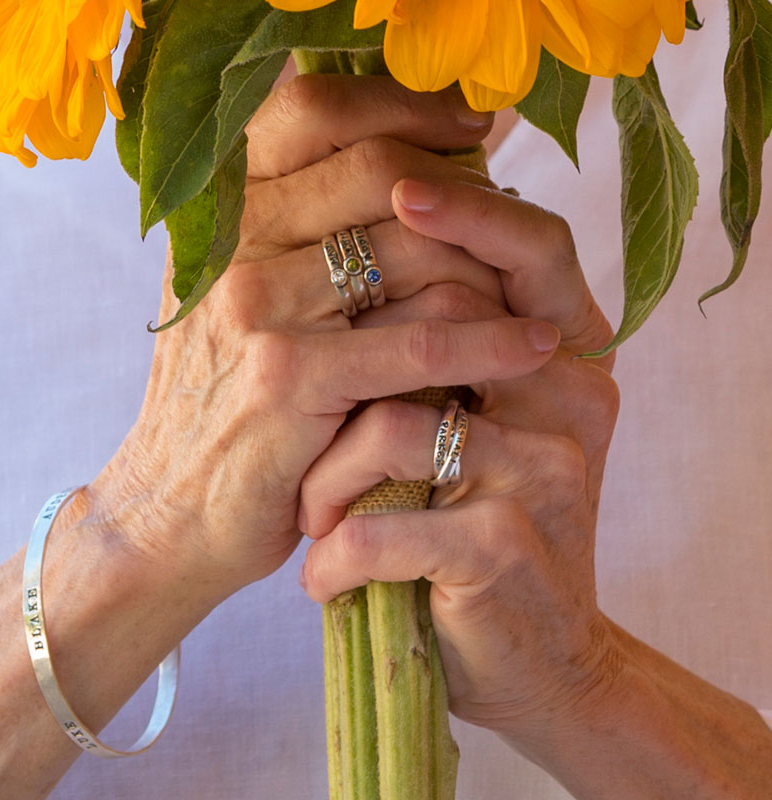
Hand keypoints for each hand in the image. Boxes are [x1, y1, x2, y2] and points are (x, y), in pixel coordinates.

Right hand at [83, 75, 560, 601]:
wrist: (173, 507)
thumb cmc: (228, 404)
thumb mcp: (243, 302)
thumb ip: (299, 234)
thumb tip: (411, 173)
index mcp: (221, 210)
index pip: (317, 109)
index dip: (405, 106)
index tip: (471, 127)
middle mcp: (233, 243)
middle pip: (383, 173)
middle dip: (469, 197)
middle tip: (516, 229)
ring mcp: (258, 307)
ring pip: (416, 250)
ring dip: (493, 271)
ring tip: (534, 292)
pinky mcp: (292, 376)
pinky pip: (422, 341)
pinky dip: (492, 341)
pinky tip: (536, 347)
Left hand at [298, 176, 619, 739]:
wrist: (519, 659)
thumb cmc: (466, 530)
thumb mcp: (467, 432)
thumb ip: (446, 349)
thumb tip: (377, 249)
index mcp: (566, 361)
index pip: (533, 247)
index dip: (470, 210)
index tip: (398, 191)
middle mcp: (574, 402)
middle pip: (455, 317)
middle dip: (349, 382)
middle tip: (302, 430)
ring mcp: (544, 474)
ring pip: (392, 426)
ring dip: (328, 484)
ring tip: (315, 522)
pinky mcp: (505, 547)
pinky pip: (382, 523)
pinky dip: (336, 553)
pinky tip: (327, 579)